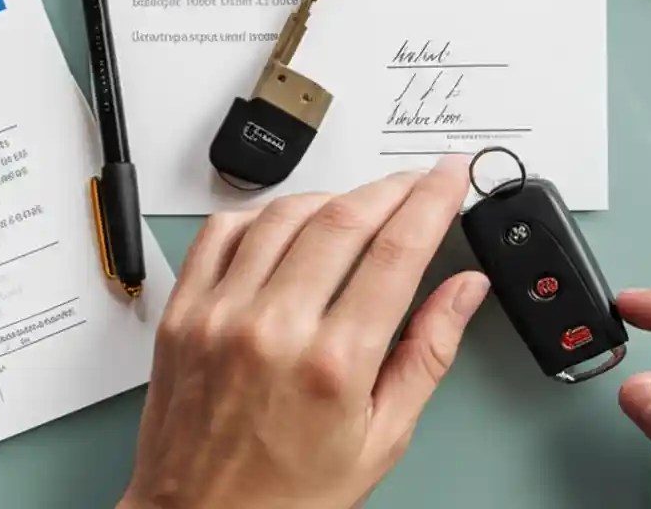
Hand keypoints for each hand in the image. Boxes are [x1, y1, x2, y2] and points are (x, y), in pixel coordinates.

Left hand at [118, 156, 490, 508]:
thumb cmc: (289, 496)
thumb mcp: (383, 437)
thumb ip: (428, 353)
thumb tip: (465, 292)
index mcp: (334, 364)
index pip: (398, 250)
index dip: (434, 199)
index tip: (452, 174)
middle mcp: (274, 329)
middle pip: (345, 219)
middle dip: (393, 187)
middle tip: (419, 181)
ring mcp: (222, 315)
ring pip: (286, 215)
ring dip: (334, 196)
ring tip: (361, 204)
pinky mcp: (184, 313)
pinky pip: (221, 232)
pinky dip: (262, 213)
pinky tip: (288, 222)